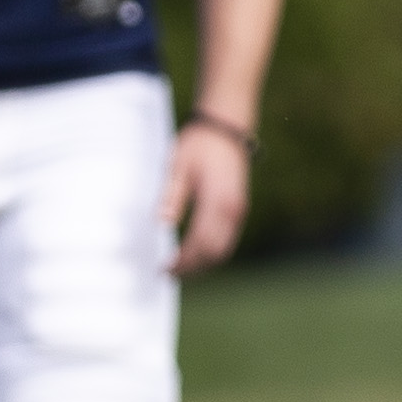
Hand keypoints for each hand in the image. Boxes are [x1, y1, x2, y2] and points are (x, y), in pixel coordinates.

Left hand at [160, 123, 251, 275]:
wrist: (227, 127)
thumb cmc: (199, 145)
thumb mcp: (179, 166)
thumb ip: (172, 196)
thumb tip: (162, 224)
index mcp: (217, 200)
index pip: (200, 243)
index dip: (182, 261)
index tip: (163, 268)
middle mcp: (233, 209)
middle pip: (214, 252)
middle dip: (192, 268)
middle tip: (168, 273)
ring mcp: (239, 209)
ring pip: (224, 249)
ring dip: (203, 263)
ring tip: (180, 267)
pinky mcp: (240, 207)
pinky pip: (228, 239)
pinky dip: (212, 252)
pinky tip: (195, 251)